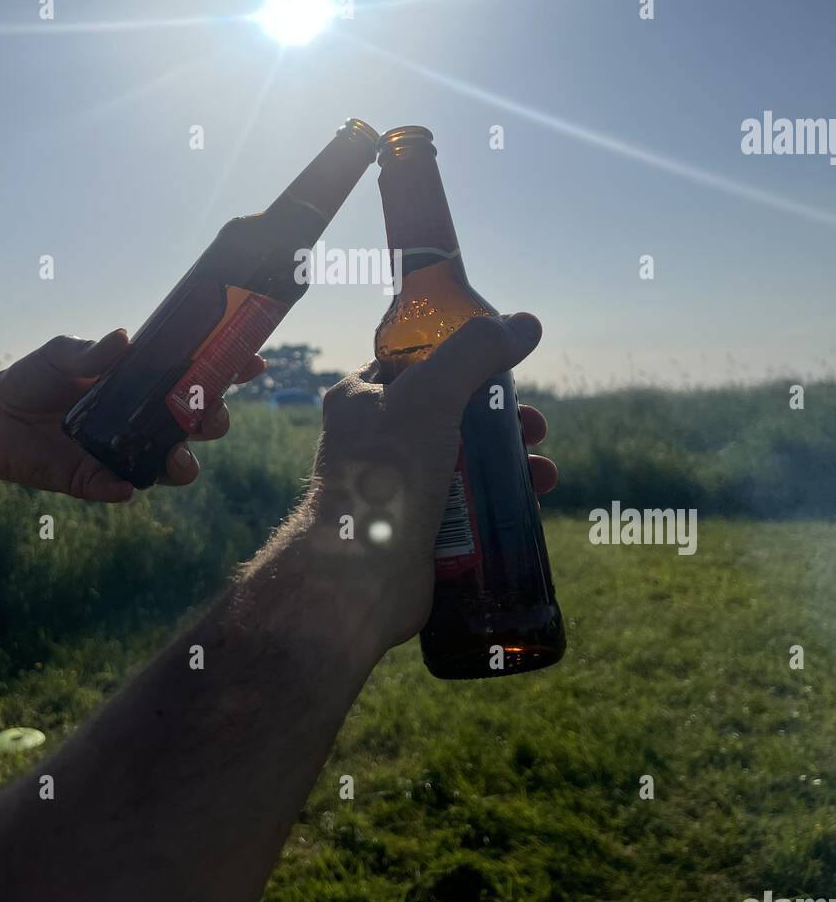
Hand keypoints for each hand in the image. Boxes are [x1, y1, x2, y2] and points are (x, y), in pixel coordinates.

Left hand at [0, 330, 265, 501]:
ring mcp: (127, 453)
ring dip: (184, 463)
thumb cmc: (34, 379)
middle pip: (200, 425)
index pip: (198, 377)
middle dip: (215, 420)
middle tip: (209, 415)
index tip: (253, 362)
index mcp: (147, 384)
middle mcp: (147, 421)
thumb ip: (90, 352)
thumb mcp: (60, 355)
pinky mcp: (97, 481)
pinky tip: (123, 485)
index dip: (231, 370)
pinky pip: (119, 489)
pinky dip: (122, 488)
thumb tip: (122, 339)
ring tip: (179, 460)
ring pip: (174, 465)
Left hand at [305, 313, 554, 651]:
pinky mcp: (419, 528)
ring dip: (511, 460)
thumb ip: (475, 353)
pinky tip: (532, 501)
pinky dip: (502, 499)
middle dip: (502, 417)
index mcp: (362, 397)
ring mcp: (398, 486)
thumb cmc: (385, 477)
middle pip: (452, 413)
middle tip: (533, 426)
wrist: (359, 578)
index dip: (465, 360)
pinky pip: (469, 505)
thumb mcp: (431, 395)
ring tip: (543, 471)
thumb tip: (525, 323)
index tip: (507, 369)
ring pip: (465, 460)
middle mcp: (375, 439)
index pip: (416, 362)